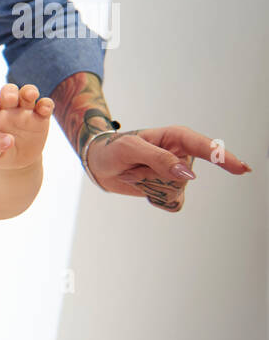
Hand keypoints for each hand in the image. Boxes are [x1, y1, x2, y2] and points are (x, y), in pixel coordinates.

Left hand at [0, 83, 54, 168]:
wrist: (16, 161)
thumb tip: (8, 140)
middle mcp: (8, 109)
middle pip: (8, 91)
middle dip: (10, 91)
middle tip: (10, 98)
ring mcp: (24, 112)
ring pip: (27, 93)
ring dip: (29, 91)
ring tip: (31, 95)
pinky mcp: (40, 118)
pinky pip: (45, 106)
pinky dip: (46, 104)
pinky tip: (45, 109)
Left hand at [84, 125, 251, 211]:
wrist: (98, 163)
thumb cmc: (112, 149)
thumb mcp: (130, 149)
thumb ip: (158, 159)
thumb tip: (188, 174)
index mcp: (176, 137)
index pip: (204, 147)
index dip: (223, 157)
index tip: (241, 169)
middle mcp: (181, 154)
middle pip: (182, 177)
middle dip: (153, 177)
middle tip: (132, 167)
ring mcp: (177, 173)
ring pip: (175, 190)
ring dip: (149, 186)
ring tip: (134, 173)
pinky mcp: (169, 187)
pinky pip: (172, 202)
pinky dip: (155, 199)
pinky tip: (143, 187)